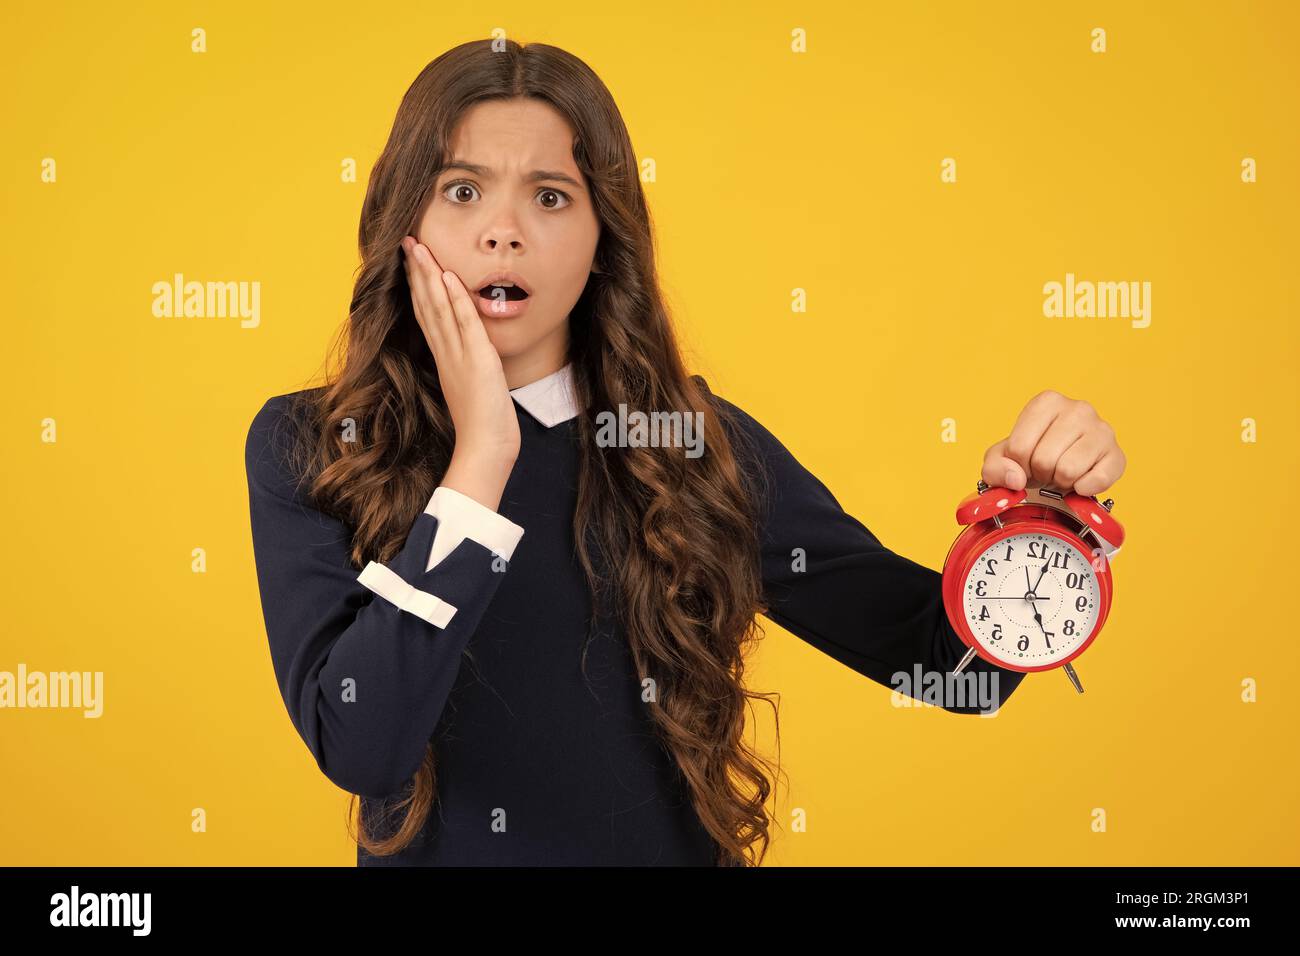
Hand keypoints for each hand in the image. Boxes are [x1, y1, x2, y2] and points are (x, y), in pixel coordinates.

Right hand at [400, 236, 519, 466]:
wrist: (485, 449)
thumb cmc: (483, 426)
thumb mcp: (473, 388)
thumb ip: (467, 368)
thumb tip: (470, 356)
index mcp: (444, 359)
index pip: (426, 315)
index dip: (418, 287)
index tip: (411, 262)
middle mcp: (446, 353)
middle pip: (426, 305)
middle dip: (416, 271)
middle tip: (406, 242)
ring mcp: (459, 356)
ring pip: (439, 308)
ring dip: (429, 275)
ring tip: (419, 247)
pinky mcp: (477, 360)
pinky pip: (464, 323)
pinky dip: (455, 299)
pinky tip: (448, 277)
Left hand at [981, 390, 1125, 497]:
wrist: (1060, 464)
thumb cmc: (1031, 455)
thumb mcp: (1001, 458)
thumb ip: (994, 468)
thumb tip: (1016, 478)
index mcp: (1047, 402)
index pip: (1019, 447)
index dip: (1019, 465)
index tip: (1027, 460)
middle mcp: (1078, 408)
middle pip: (1043, 459)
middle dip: (1040, 473)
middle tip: (1047, 467)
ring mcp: (1102, 430)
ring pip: (1068, 470)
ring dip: (1060, 481)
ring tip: (1063, 470)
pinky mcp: (1117, 455)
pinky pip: (1096, 481)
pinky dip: (1082, 489)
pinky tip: (1081, 479)